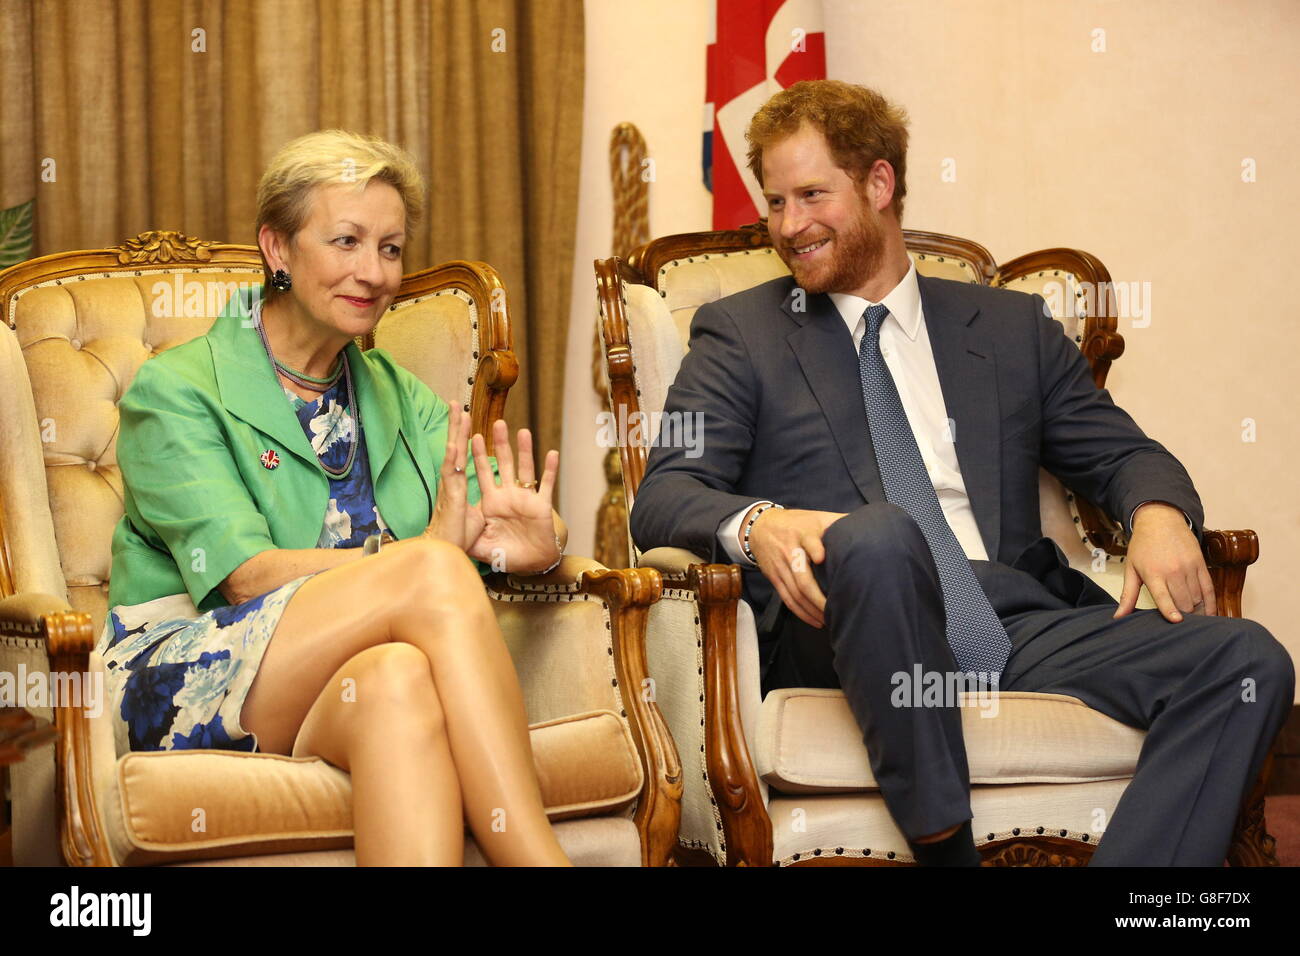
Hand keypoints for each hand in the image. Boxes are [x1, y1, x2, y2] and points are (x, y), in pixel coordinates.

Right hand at [422, 403, 483, 549]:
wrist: (446, 552)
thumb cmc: (457, 537)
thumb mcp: (473, 517)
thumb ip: (477, 507)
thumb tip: (482, 505)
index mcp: (457, 485)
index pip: (459, 455)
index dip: (461, 438)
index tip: (463, 421)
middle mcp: (452, 481)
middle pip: (454, 446)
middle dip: (456, 425)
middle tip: (455, 404)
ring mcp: (450, 485)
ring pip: (453, 451)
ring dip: (456, 431)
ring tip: (458, 410)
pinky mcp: (453, 494)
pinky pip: (455, 469)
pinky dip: (457, 453)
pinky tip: (460, 438)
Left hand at [465, 419, 560, 572]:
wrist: (529, 564)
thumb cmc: (505, 553)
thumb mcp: (480, 545)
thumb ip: (466, 537)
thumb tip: (449, 534)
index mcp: (492, 501)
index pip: (482, 473)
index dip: (478, 456)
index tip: (473, 436)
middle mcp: (508, 495)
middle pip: (504, 463)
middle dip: (500, 444)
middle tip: (497, 422)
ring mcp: (525, 498)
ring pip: (525, 469)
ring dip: (525, 450)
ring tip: (523, 431)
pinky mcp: (541, 506)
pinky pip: (546, 485)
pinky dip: (550, 470)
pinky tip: (552, 453)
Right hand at [746, 507, 845, 628]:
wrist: (760, 526)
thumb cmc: (797, 523)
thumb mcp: (816, 516)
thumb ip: (839, 520)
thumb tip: (867, 524)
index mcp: (804, 534)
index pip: (808, 540)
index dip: (814, 548)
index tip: (822, 558)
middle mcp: (790, 551)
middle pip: (802, 578)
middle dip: (818, 597)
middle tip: (836, 607)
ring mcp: (781, 567)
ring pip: (795, 593)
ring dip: (812, 610)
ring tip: (829, 619)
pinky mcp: (774, 578)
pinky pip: (787, 599)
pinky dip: (801, 612)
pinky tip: (815, 620)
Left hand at [1114, 502, 1214, 621]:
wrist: (1160, 520)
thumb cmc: (1143, 546)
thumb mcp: (1131, 569)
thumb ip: (1127, 595)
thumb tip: (1118, 617)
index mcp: (1153, 573)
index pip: (1163, 596)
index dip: (1170, 610)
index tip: (1177, 621)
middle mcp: (1173, 571)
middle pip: (1184, 602)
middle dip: (1184, 615)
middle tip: (1181, 625)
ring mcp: (1189, 567)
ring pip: (1197, 597)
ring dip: (1197, 611)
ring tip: (1193, 621)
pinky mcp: (1201, 564)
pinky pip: (1209, 588)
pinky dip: (1211, 603)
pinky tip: (1210, 613)